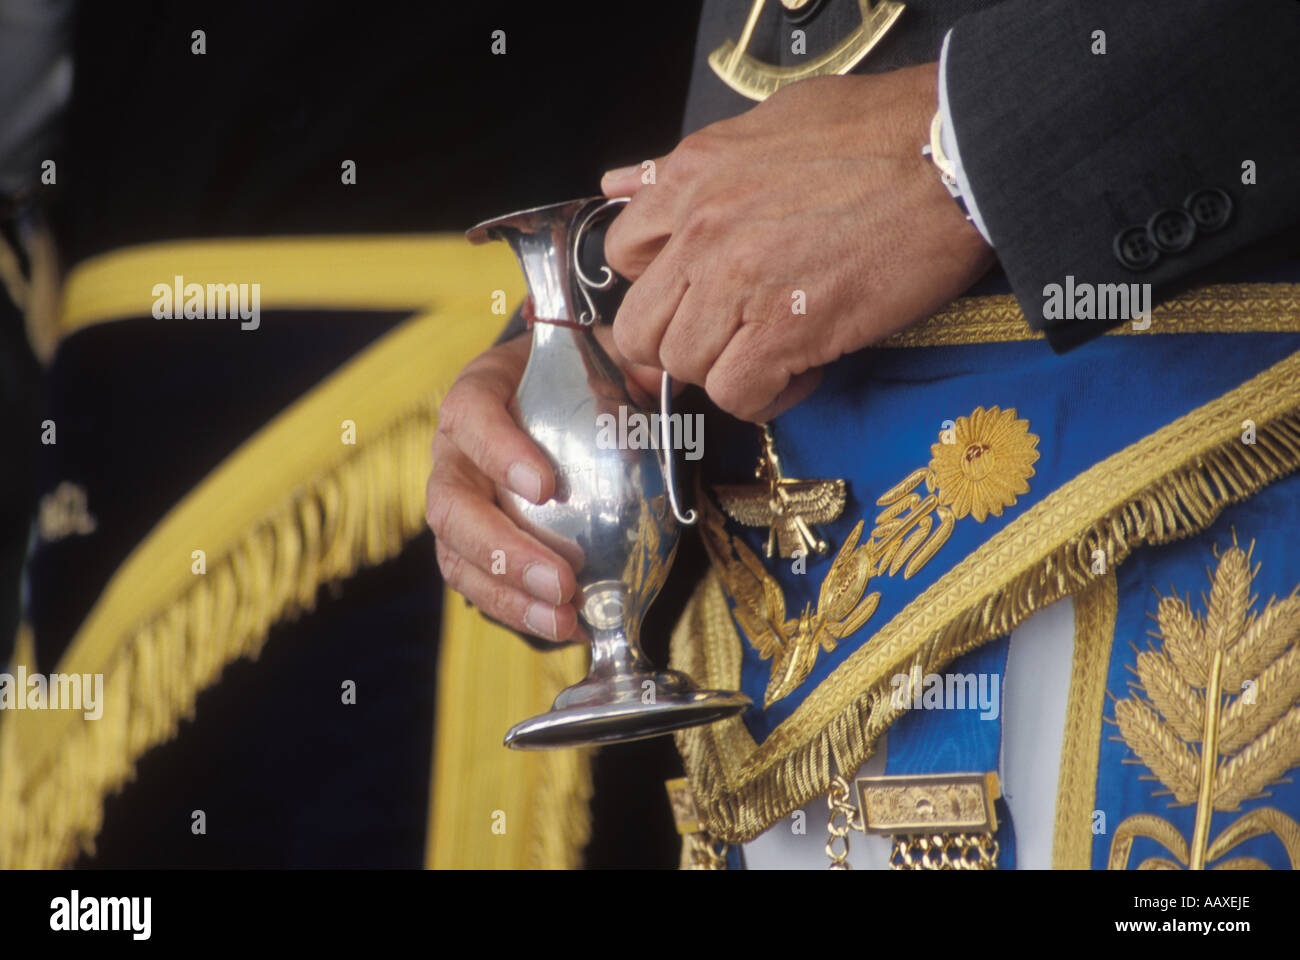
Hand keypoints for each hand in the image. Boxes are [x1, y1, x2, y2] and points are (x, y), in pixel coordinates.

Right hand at [426, 327, 661, 642]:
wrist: (559, 400)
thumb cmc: (581, 376)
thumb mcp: (606, 355)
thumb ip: (631, 362)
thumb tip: (656, 376)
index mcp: (479, 392)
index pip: (471, 415)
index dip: (499, 452)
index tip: (545, 487)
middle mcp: (454, 452)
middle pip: (451, 505)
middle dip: (504, 550)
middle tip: (562, 580)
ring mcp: (458, 502)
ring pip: (457, 555)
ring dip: (508, 593)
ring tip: (563, 617)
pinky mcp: (468, 546)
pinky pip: (477, 584)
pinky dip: (516, 609)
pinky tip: (564, 625)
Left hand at [601, 63, 994, 421]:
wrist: (953, 152)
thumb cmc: (879, 131)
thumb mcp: (767, 123)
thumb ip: (690, 164)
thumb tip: (623, 180)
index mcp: (691, 177)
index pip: (622, 254)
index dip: (656, 285)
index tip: (695, 294)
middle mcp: (701, 231)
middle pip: (639, 329)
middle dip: (678, 344)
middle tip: (729, 338)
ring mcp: (739, 282)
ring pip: (684, 368)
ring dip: (727, 371)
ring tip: (775, 352)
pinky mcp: (786, 329)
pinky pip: (737, 394)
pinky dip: (765, 398)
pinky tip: (802, 371)